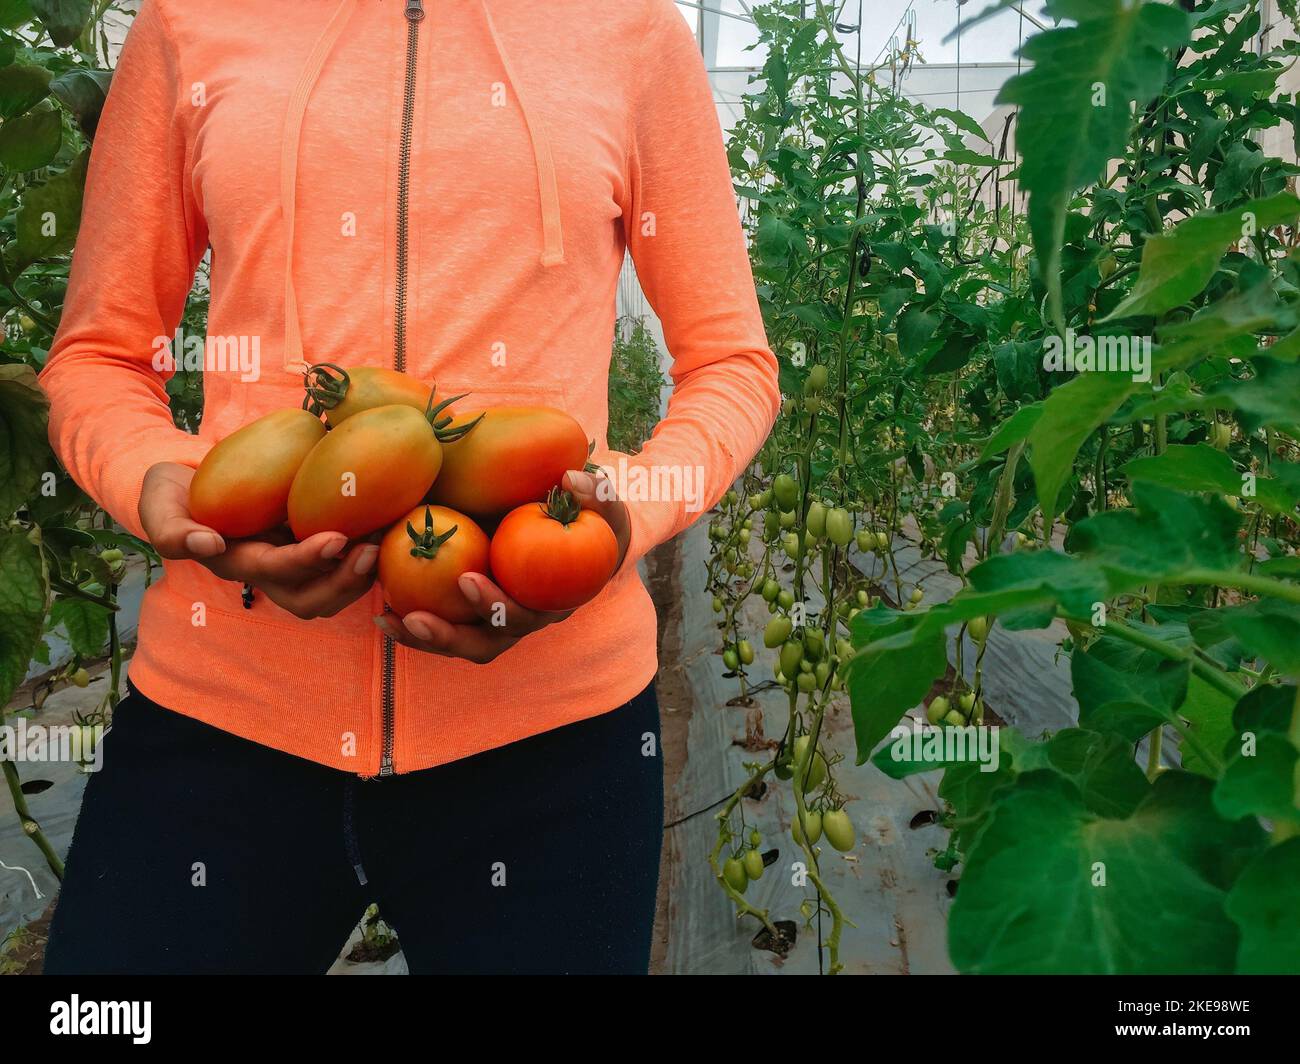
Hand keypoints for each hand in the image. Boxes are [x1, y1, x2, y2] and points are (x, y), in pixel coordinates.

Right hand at [139, 462, 379, 618]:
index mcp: (238, 563)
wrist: (190, 481)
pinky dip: (367, 555)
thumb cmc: (174, 493)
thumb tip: (209, 544)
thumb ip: (172, 530)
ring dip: (361, 576)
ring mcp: (294, 563)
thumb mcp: (159, 507)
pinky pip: (345, 564)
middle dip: (344, 583)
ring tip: (385, 543)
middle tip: (372, 551)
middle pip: (311, 599)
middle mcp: (270, 572)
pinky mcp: (314, 547)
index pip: (276, 570)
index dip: (306, 561)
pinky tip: (390, 527)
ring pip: (333, 592)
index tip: (335, 538)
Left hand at [375, 468, 631, 662]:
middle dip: (452, 633)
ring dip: (429, 639)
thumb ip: (595, 492)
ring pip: (465, 644)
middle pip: (491, 640)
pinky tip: (382, 613)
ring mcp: (503, 621)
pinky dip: (414, 627)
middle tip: (416, 616)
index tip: (465, 578)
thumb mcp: (601, 503)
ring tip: (392, 620)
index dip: (498, 604)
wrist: (575, 525)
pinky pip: (447, 628)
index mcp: (557, 599)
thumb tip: (571, 478)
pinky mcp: (478, 615)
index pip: (529, 613)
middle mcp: (530, 618)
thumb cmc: (589, 515)